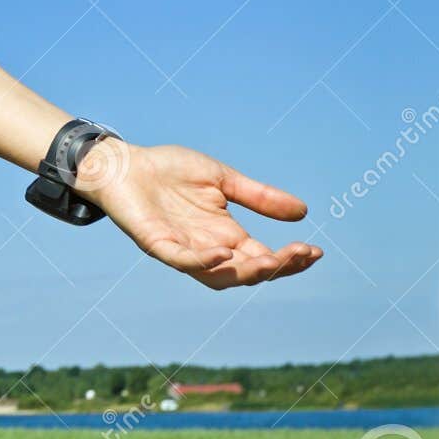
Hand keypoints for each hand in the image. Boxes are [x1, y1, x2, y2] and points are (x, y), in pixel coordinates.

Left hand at [76, 139, 322, 288]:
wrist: (122, 162)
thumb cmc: (167, 170)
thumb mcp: (221, 179)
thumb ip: (258, 196)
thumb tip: (303, 212)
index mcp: (225, 233)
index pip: (263, 257)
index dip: (289, 259)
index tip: (315, 251)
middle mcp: (206, 247)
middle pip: (248, 272)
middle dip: (277, 268)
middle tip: (301, 254)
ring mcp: (181, 248)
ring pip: (218, 276)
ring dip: (246, 272)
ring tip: (271, 261)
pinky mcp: (155, 242)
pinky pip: (181, 260)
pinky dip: (203, 261)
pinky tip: (224, 252)